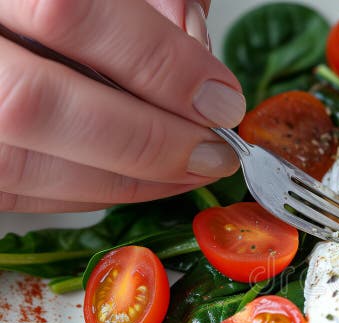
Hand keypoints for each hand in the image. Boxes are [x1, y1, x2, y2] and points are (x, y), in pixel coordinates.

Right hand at [0, 0, 243, 212]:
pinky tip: (148, 179)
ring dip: (128, 180)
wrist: (6, 23)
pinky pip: (20, 191)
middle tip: (216, 152)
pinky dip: (95, 192)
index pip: (67, 13)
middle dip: (146, 140)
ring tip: (195, 171)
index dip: (156, 64)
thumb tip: (193, 38)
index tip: (221, 99)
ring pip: (24, 165)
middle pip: (35, 105)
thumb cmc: (49, 4)